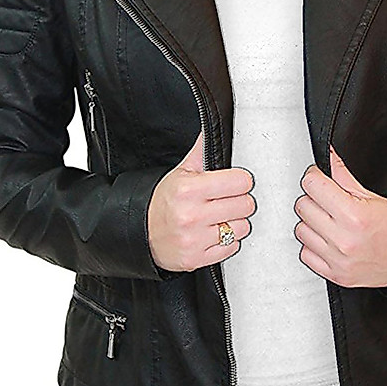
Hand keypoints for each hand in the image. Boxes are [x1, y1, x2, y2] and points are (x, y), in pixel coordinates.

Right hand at [147, 129, 256, 271]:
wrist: (140, 234)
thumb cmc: (164, 201)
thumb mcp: (181, 172)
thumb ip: (202, 151)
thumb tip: (211, 126)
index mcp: (189, 189)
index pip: (240, 182)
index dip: (239, 182)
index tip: (232, 183)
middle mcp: (191, 215)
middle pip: (245, 205)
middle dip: (238, 202)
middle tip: (225, 201)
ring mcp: (194, 239)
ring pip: (242, 227)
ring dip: (234, 222)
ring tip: (219, 218)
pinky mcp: (197, 259)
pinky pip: (232, 248)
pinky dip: (227, 241)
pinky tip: (213, 233)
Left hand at [293, 145, 386, 288]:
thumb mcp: (372, 196)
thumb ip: (343, 175)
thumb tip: (328, 156)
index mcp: (353, 215)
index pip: (312, 185)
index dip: (315, 177)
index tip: (319, 178)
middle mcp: (343, 239)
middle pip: (303, 206)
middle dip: (313, 199)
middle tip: (328, 200)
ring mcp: (338, 259)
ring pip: (301, 230)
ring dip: (311, 223)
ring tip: (329, 221)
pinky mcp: (335, 274)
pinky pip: (305, 254)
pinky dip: (313, 245)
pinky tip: (327, 240)